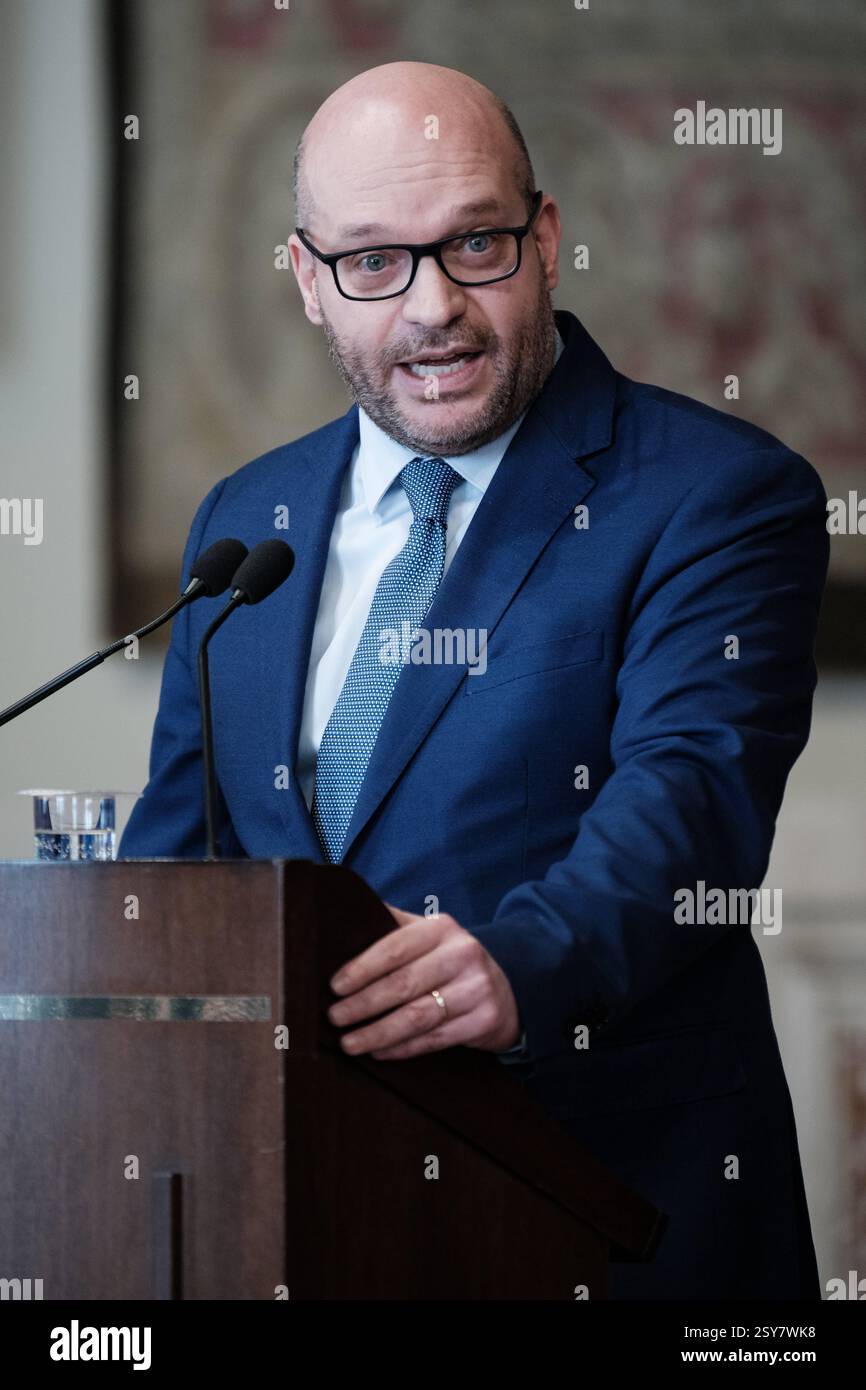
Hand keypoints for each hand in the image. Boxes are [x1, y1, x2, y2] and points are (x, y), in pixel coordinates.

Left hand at [327, 907, 520, 1059]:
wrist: (504, 989)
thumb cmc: (448, 961)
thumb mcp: (428, 935)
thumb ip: (392, 926)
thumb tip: (344, 917)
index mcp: (441, 928)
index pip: (395, 948)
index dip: (362, 968)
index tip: (335, 986)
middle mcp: (463, 954)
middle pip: (403, 984)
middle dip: (363, 1004)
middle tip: (335, 1018)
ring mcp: (476, 988)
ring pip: (417, 1016)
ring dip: (378, 1032)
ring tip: (349, 1043)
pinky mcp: (484, 1020)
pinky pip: (434, 1039)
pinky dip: (403, 1048)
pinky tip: (379, 1052)